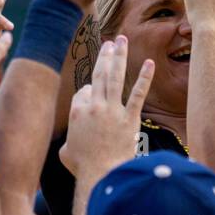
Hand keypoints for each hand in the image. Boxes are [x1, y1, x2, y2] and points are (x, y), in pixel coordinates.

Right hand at [59, 36, 152, 178]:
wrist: (103, 174)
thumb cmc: (83, 166)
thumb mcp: (66, 151)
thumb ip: (69, 139)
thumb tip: (72, 139)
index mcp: (77, 111)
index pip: (84, 92)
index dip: (89, 93)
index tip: (94, 97)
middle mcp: (94, 106)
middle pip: (99, 75)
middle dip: (105, 56)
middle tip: (109, 43)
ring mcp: (113, 110)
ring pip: (115, 77)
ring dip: (119, 57)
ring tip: (122, 40)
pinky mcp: (130, 118)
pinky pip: (138, 94)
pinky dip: (144, 78)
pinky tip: (149, 63)